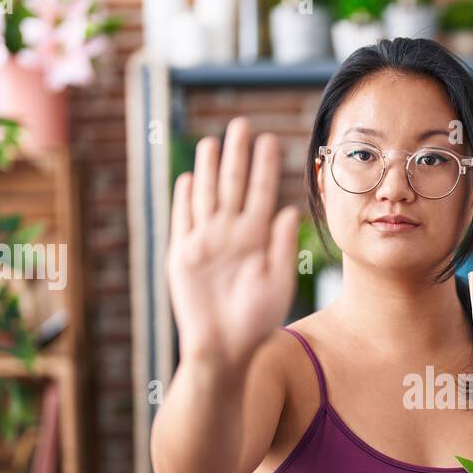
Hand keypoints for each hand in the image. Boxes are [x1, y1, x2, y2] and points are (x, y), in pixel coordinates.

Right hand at [166, 117, 300, 369]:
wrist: (225, 347)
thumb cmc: (257, 320)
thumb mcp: (279, 283)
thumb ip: (283, 247)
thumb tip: (290, 211)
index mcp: (258, 239)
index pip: (262, 193)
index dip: (265, 167)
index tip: (271, 139)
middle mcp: (231, 234)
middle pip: (233, 186)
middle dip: (237, 156)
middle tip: (242, 124)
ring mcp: (206, 242)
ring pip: (206, 196)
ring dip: (208, 169)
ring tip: (212, 142)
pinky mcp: (182, 255)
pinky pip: (182, 220)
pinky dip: (184, 200)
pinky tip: (187, 178)